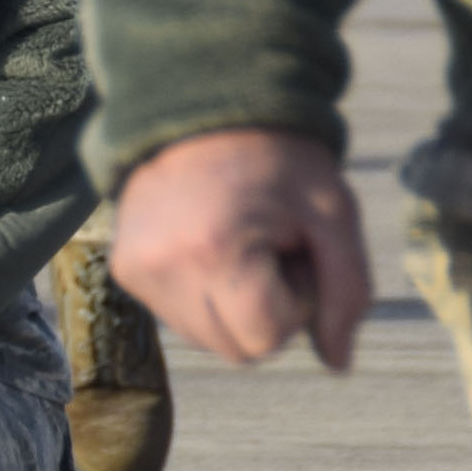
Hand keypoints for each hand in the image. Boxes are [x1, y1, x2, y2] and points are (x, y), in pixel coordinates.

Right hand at [112, 129, 369, 373]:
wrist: (205, 105)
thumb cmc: (280, 160)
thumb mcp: (334, 215)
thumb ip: (348, 293)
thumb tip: (339, 364)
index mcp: (215, 250)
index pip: (268, 337)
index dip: (297, 299)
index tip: (293, 246)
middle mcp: (162, 267)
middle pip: (238, 350)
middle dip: (267, 310)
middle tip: (270, 246)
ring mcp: (135, 270)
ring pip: (208, 340)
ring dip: (235, 305)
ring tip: (240, 243)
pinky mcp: (123, 269)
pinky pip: (179, 317)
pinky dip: (205, 294)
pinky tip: (211, 244)